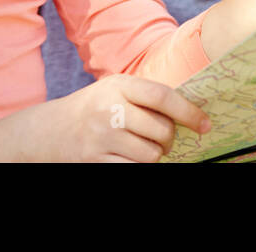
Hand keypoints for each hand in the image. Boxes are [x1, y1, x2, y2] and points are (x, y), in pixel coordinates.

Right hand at [0, 73, 209, 161]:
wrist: (50, 130)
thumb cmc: (95, 107)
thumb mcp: (115, 89)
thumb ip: (147, 95)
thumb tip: (191, 111)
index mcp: (118, 85)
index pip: (164, 97)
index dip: (189, 112)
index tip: (205, 124)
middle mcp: (109, 109)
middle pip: (162, 130)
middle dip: (169, 138)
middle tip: (160, 137)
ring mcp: (101, 137)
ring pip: (152, 154)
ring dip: (155, 155)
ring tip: (143, 147)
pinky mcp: (96, 161)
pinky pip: (135, 169)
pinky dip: (140, 166)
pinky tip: (131, 157)